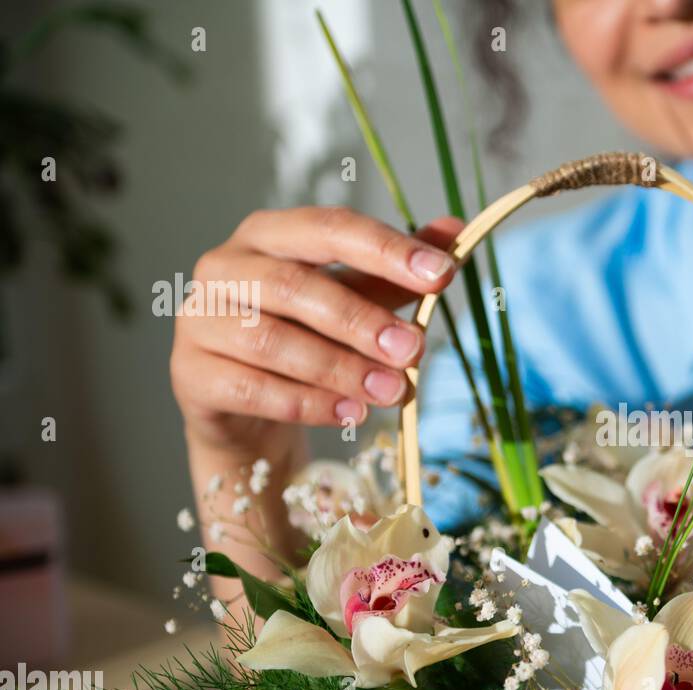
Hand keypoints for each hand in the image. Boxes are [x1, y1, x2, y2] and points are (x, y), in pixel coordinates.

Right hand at [171, 207, 460, 452]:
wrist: (249, 408)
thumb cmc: (306, 336)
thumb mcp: (357, 298)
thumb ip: (397, 270)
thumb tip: (456, 231)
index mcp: (270, 234)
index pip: (328, 228)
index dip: (386, 249)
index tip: (442, 275)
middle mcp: (225, 267)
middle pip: (294, 286)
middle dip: (362, 320)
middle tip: (414, 350)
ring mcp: (199, 320)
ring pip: (271, 341)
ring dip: (340, 368)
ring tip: (392, 392)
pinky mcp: (191, 373)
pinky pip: (252, 387)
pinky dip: (307, 402)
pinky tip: (351, 413)